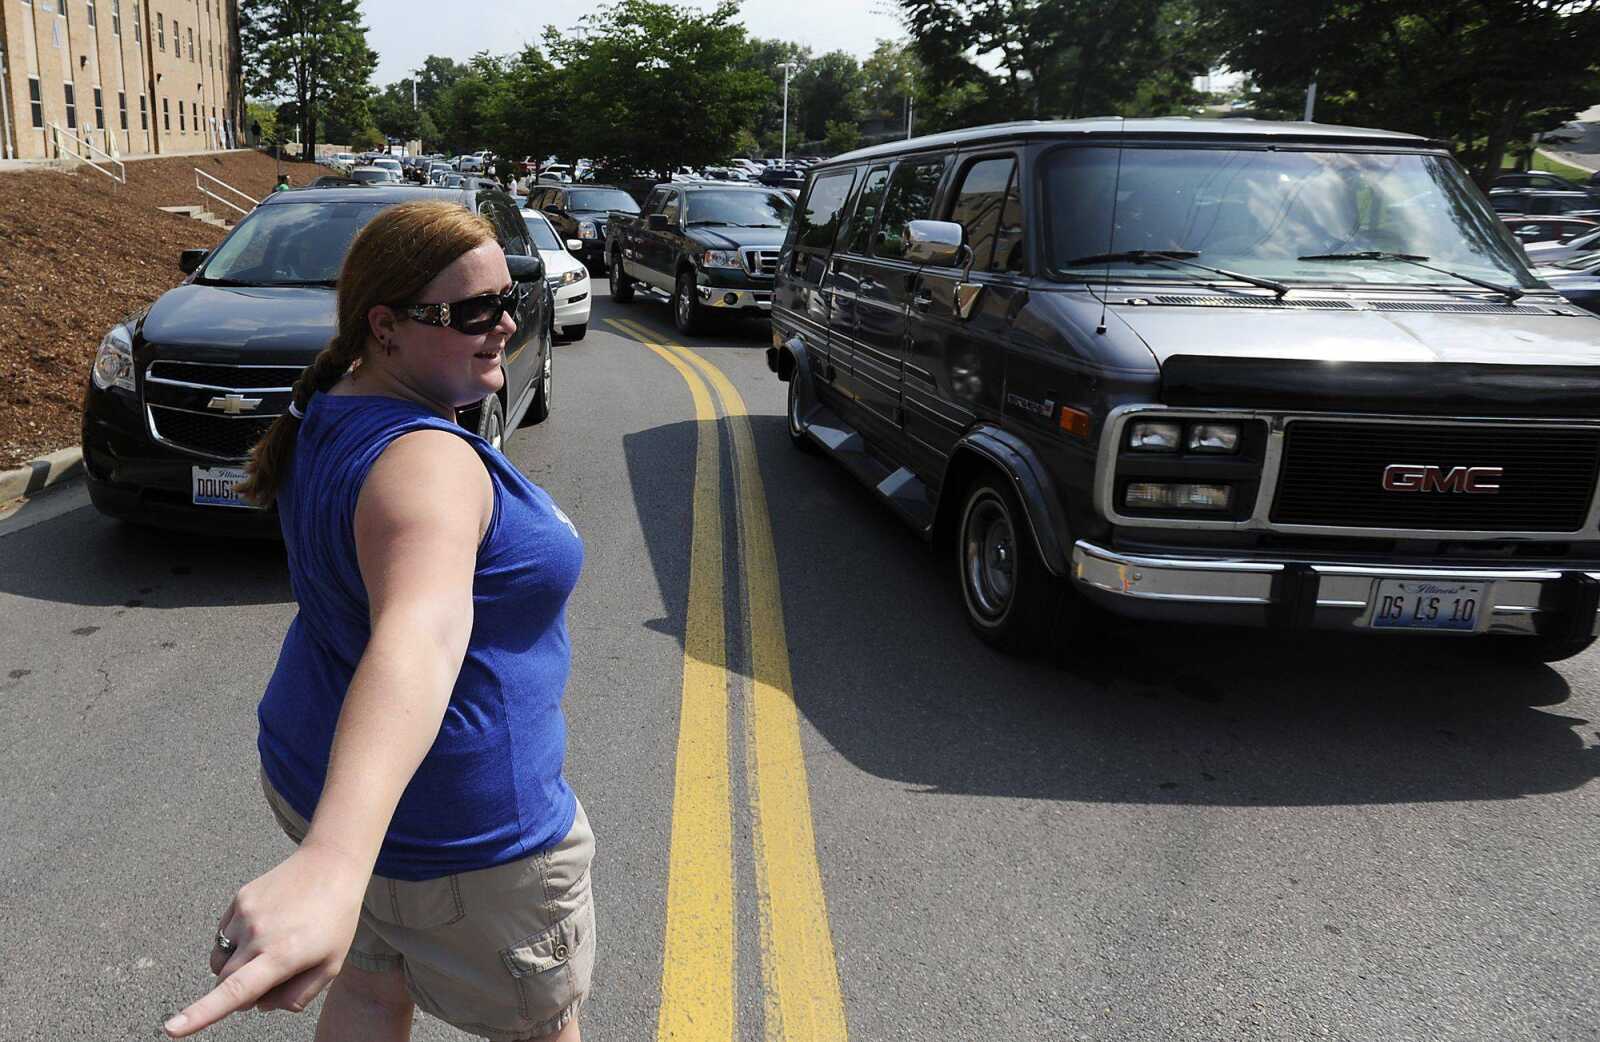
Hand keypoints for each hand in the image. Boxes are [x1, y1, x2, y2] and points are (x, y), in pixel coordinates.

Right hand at [163, 842, 369, 1037]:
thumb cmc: (336, 920)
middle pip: (225, 982)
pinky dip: (239, 941)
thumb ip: (296, 996)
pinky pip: (224, 935)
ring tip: (272, 945)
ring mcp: (245, 914)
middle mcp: (258, 935)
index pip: (235, 992)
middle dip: (241, 989)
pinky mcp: (240, 898)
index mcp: (282, 956)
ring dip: (237, 964)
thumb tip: (259, 1005)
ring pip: (221, 959)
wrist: (332, 865)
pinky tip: (268, 926)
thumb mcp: (331, 966)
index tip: (171, 1029)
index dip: (201, 1014)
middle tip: (278, 971)